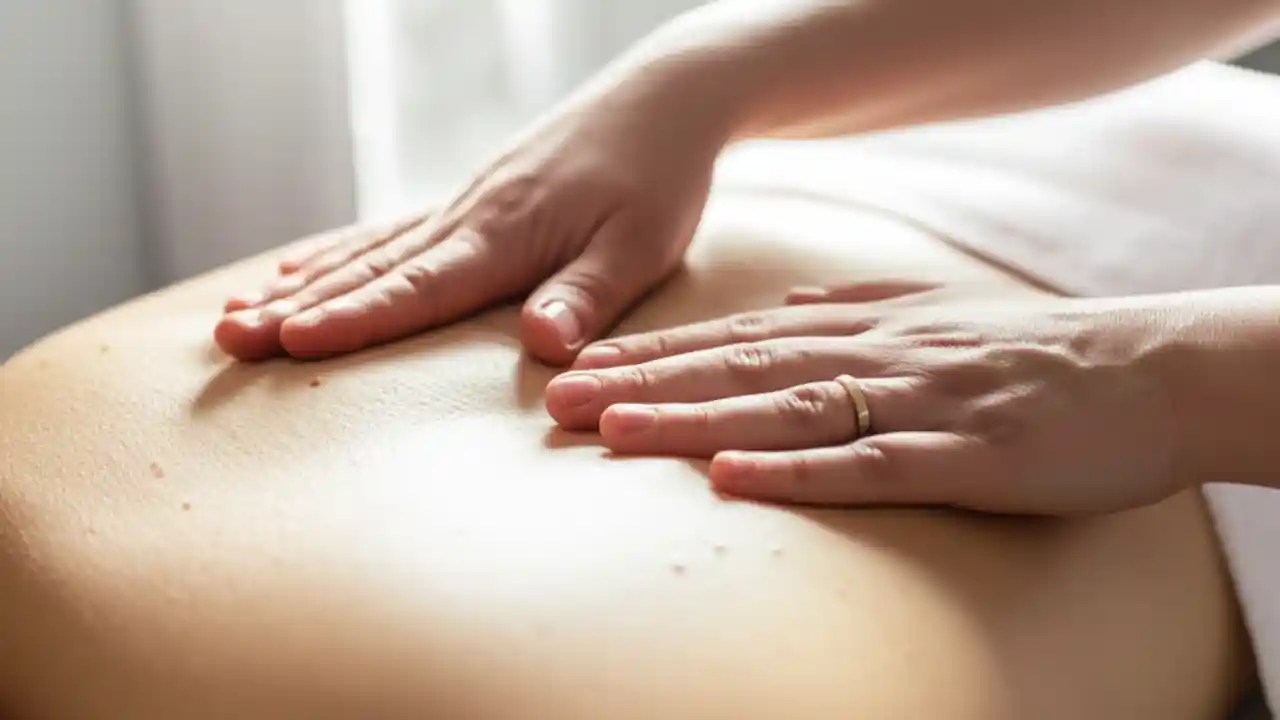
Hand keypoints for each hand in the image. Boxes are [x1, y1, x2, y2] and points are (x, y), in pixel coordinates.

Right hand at [214, 70, 729, 364]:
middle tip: (228, 341)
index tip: (291, 342)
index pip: (420, 287)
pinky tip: (298, 270)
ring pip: (367, 252)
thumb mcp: (641, 245)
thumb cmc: (658, 179)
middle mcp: (468, 216)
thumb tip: (542, 346)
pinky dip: (337, 254)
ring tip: (237, 314)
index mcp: (507, 234)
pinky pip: (388, 232)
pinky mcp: (468, 200)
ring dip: (302, 287)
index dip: (356, 319)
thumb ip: (588, 295)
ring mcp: (461, 204)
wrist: (658, 101)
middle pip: (372, 271)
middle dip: (298, 310)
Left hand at [544, 280, 1191, 514]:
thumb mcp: (935, 311)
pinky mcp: (963, 455)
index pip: (734, 343)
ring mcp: (916, 403)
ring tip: (616, 433)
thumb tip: (793, 296)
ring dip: (696, 422)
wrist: (1147, 369)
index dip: (652, 358)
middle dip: (646, 387)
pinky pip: (869, 466)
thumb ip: (859, 301)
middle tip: (561, 404)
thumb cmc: (1033, 350)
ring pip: (785, 412)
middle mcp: (873, 357)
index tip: (579, 373)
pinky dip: (797, 473)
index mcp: (862, 328)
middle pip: (738, 373)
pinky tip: (733, 482)